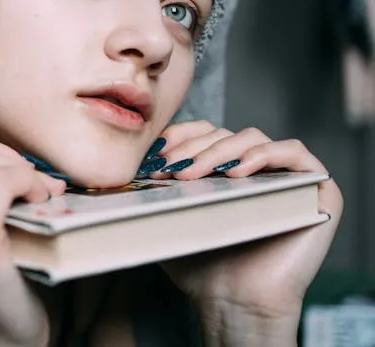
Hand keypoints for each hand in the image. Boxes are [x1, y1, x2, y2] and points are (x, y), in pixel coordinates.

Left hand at [153, 122, 342, 338]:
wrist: (233, 302)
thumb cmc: (201, 262)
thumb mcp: (168, 214)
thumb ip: (149, 188)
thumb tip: (116, 167)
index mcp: (226, 167)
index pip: (205, 132)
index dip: (181, 135)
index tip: (156, 153)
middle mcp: (258, 167)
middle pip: (225, 134)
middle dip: (193, 148)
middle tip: (171, 171)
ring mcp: (289, 176)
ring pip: (253, 138)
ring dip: (219, 151)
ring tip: (194, 174)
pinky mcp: (317, 188)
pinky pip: (295, 152)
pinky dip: (264, 154)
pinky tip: (237, 171)